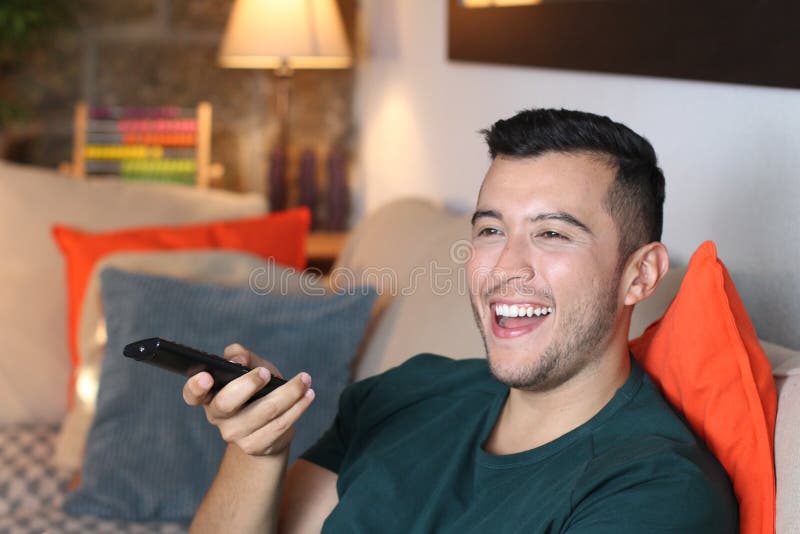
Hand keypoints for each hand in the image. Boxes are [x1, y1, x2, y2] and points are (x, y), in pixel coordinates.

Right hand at [182, 343, 314, 456]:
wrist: (269, 426)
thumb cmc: (257, 389)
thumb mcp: (250, 368)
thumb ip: (242, 357)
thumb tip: (238, 359)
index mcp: (210, 395)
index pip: (193, 394)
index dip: (195, 386)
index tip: (207, 376)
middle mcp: (218, 416)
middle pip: (226, 404)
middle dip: (247, 385)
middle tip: (266, 372)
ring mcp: (235, 434)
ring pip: (263, 413)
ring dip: (288, 394)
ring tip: (305, 380)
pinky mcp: (256, 446)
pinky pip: (280, 426)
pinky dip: (297, 408)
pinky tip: (307, 395)